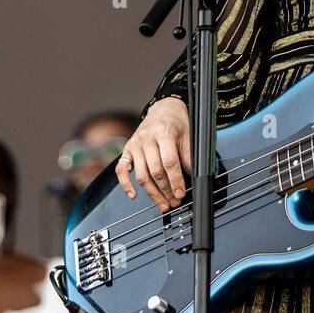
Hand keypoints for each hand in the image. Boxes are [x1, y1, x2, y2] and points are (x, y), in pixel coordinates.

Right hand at [116, 97, 191, 212]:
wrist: (164, 108)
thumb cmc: (177, 122)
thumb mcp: (188, 135)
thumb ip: (189, 156)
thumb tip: (192, 177)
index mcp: (163, 132)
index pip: (169, 162)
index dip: (176, 180)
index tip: (181, 193)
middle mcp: (146, 138)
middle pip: (155, 171)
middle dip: (166, 190)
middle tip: (174, 201)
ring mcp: (134, 144)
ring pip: (141, 174)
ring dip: (152, 193)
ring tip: (162, 204)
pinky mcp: (127, 149)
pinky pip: (121, 169)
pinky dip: (125, 184)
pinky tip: (133, 195)